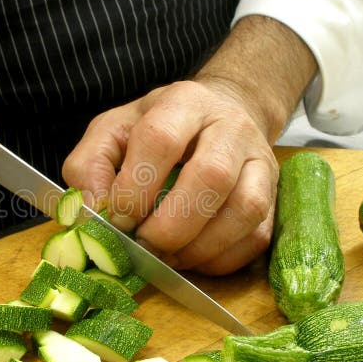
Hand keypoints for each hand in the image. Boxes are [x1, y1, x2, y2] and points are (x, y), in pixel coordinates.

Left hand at [63, 15, 315, 274]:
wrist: (218, 115)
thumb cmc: (157, 128)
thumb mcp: (113, 131)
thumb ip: (89, 165)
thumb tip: (92, 210)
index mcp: (183, 102)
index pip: (161, 139)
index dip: (136, 187)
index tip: (118, 219)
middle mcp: (230, 126)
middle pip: (211, 176)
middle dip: (170, 225)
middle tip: (144, 245)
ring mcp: (259, 161)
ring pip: (244, 209)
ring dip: (199, 247)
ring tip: (166, 257)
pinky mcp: (273, 196)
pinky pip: (256, 236)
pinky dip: (221, 259)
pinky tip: (192, 259)